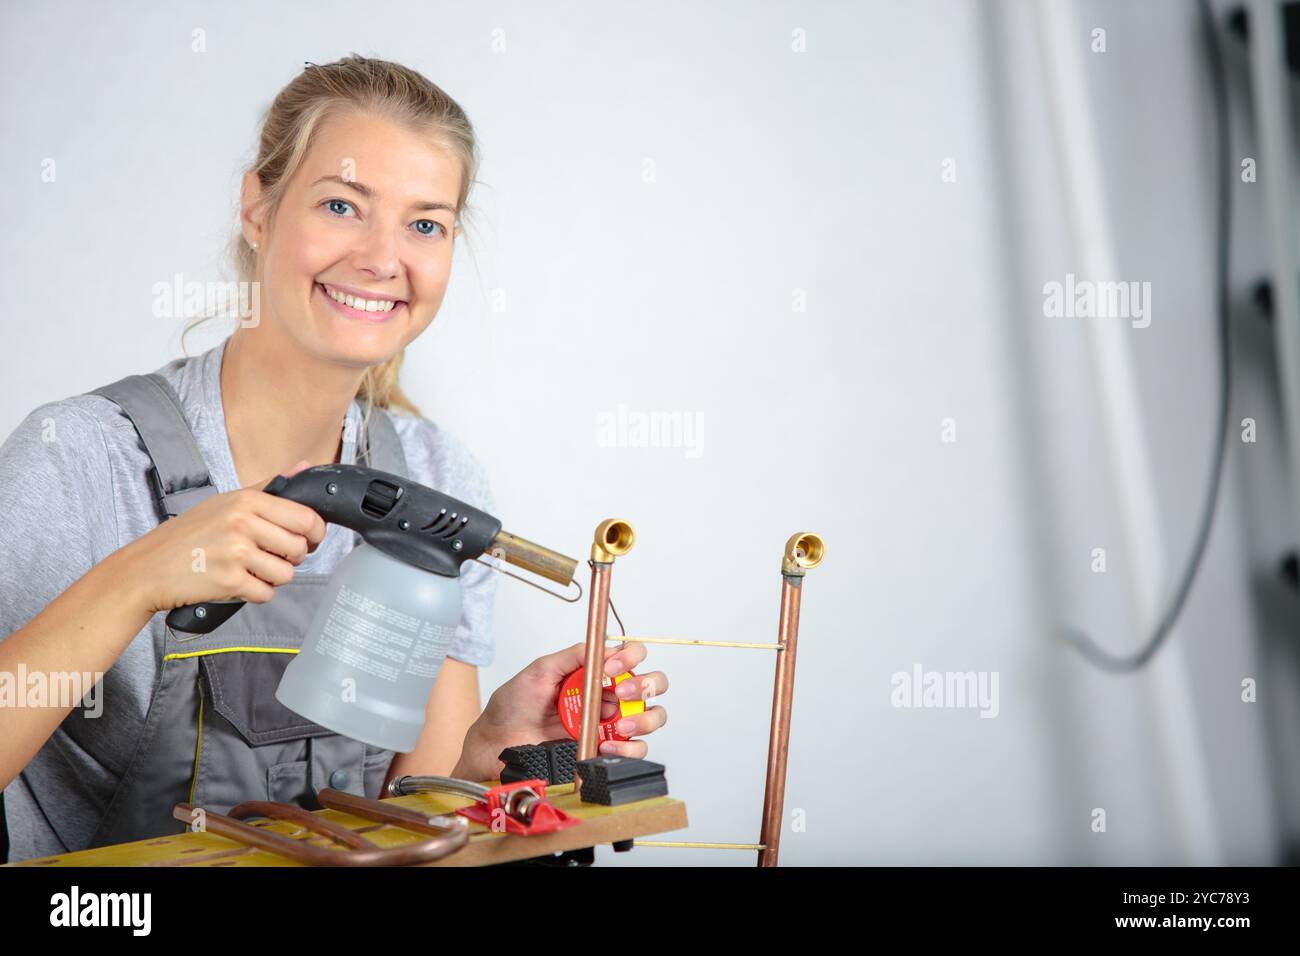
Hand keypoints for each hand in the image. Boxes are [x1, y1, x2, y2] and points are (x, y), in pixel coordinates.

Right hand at [119, 459, 327, 615]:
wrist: (148, 567)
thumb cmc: (189, 534)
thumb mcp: (227, 501)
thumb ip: (269, 486)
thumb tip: (305, 467)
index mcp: (247, 501)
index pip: (306, 518)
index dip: (314, 534)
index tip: (308, 540)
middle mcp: (243, 524)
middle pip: (300, 548)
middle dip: (292, 558)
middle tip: (272, 557)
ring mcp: (236, 553)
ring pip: (286, 574)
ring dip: (273, 577)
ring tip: (251, 570)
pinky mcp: (229, 581)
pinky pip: (266, 593)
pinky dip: (256, 593)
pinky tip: (238, 582)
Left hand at [454, 640, 668, 781]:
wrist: (497, 743)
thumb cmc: (514, 706)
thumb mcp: (541, 670)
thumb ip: (574, 656)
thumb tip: (606, 647)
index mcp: (595, 673)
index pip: (632, 657)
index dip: (631, 658)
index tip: (612, 667)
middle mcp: (608, 696)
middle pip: (652, 685)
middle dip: (645, 686)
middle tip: (620, 693)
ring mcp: (609, 724)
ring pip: (652, 716)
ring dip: (643, 718)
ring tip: (619, 725)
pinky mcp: (605, 750)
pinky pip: (635, 750)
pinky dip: (629, 748)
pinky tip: (606, 744)